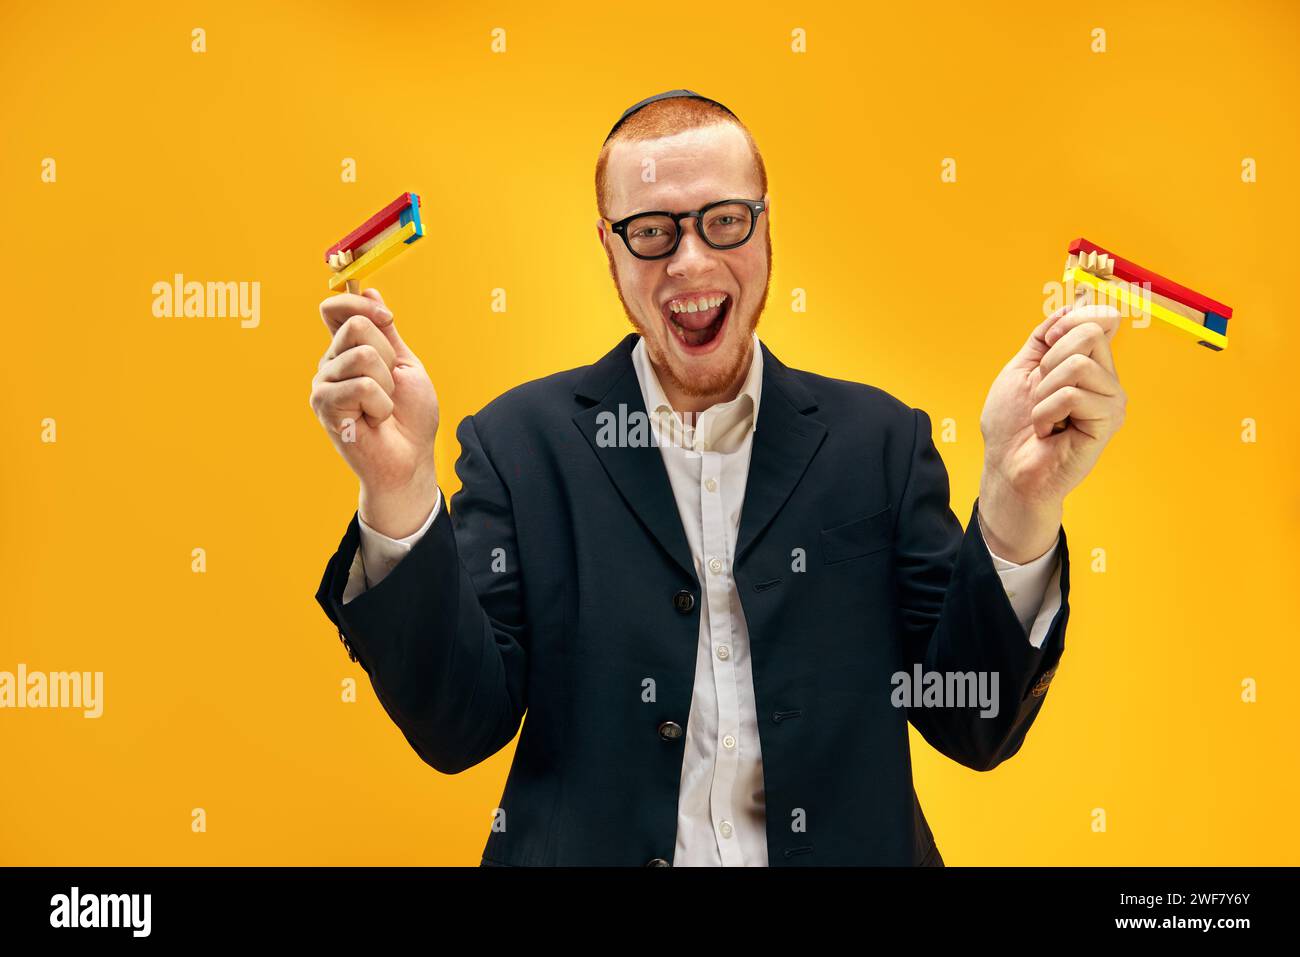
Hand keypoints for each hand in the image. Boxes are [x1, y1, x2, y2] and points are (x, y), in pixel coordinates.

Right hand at [309, 288, 439, 536]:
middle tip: (390, 387)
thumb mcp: (405, 365)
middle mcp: (330, 364)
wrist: (410, 459)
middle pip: (358, 326)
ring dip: (386, 385)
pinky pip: (361, 385)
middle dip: (388, 356)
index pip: (335, 308)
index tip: (388, 318)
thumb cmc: (410, 418)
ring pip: (362, 355)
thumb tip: (370, 290)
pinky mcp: (323, 405)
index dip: (360, 303)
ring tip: (382, 407)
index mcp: (347, 351)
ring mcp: (323, 384)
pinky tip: (374, 421)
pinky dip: (380, 404)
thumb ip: (386, 332)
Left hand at [976, 298, 1127, 559]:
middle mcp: (1107, 379)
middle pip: (1088, 333)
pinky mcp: (1108, 422)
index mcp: (1090, 363)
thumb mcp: (1022, 368)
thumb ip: (1046, 335)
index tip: (1044, 347)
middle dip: (1048, 361)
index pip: (1098, 318)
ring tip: (1043, 416)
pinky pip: (1072, 395)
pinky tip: (1048, 432)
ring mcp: (1111, 400)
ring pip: (1078, 364)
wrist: (1006, 468)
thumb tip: (1077, 304)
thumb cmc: (1012, 425)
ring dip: (1043, 392)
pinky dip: (1045, 412)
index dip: (1065, 324)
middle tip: (1039, 392)